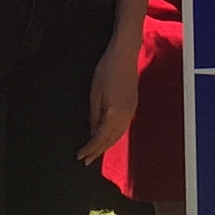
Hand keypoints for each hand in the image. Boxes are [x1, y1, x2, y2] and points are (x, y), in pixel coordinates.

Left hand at [79, 42, 140, 163]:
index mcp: (115, 114)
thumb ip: (94, 116)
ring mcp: (131, 111)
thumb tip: (92, 132)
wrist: (125, 54)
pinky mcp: (133, 106)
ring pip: (118, 135)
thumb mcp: (95, 94)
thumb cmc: (107, 70)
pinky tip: (108, 137)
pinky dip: (114, 136)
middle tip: (86, 160)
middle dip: (98, 151)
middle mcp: (126, 116)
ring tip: (96, 153)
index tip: (80, 156)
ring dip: (107, 146)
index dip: (90, 149)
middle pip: (111, 140)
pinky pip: (123, 127)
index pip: (100, 138)